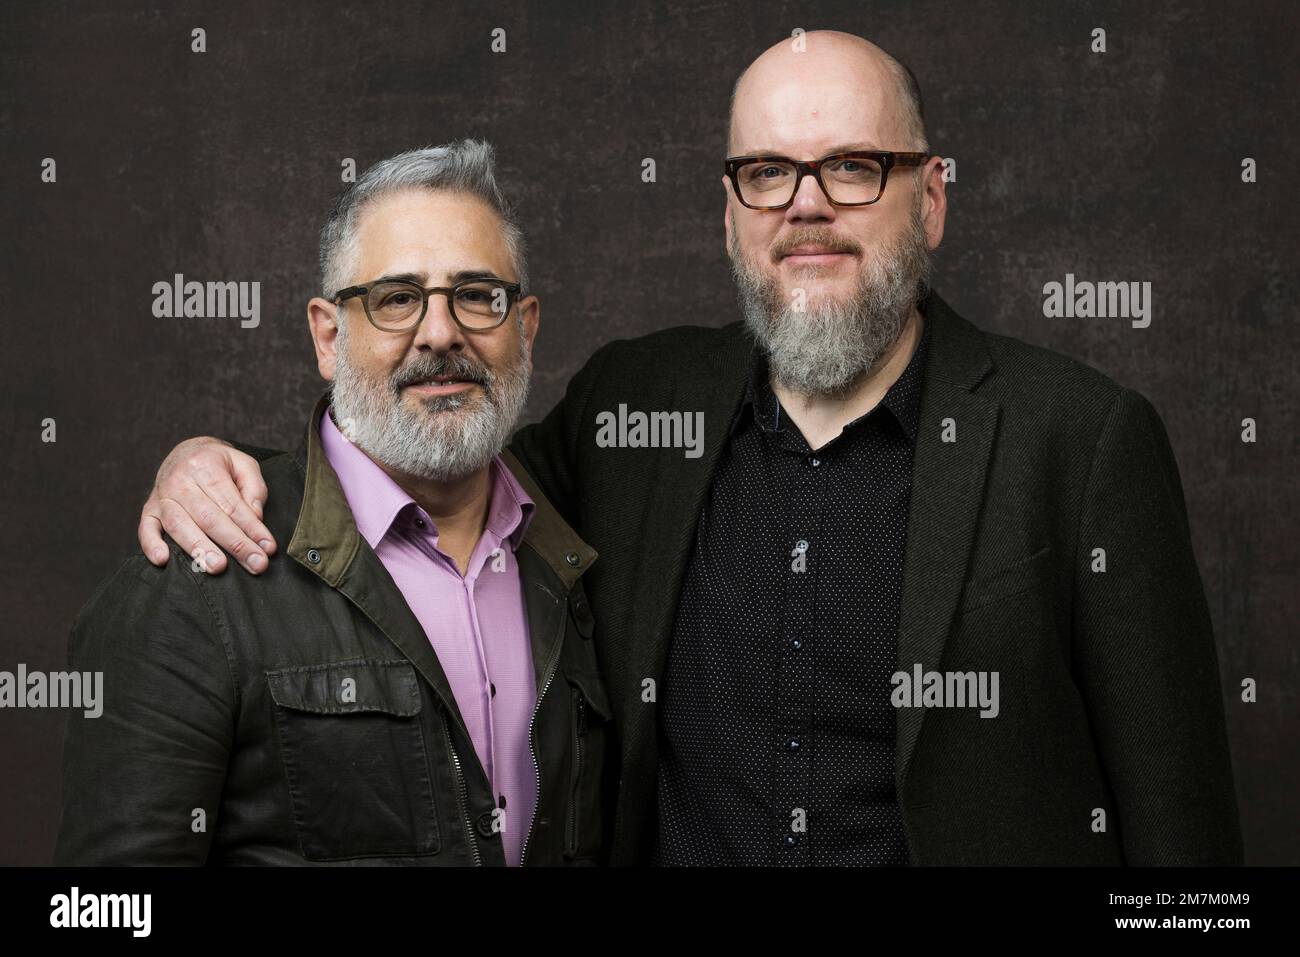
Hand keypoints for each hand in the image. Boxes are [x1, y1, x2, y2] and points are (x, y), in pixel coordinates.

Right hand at [138, 438, 276, 574]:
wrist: (187, 453)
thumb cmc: (221, 465)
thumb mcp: (244, 465)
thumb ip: (254, 490)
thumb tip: (256, 518)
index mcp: (205, 466)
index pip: (232, 503)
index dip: (251, 528)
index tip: (268, 548)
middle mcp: (179, 480)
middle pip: (209, 517)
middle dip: (234, 544)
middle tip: (255, 564)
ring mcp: (161, 496)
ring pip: (179, 525)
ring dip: (199, 548)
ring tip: (217, 568)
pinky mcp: (150, 510)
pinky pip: (146, 529)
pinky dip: (151, 545)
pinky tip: (163, 561)